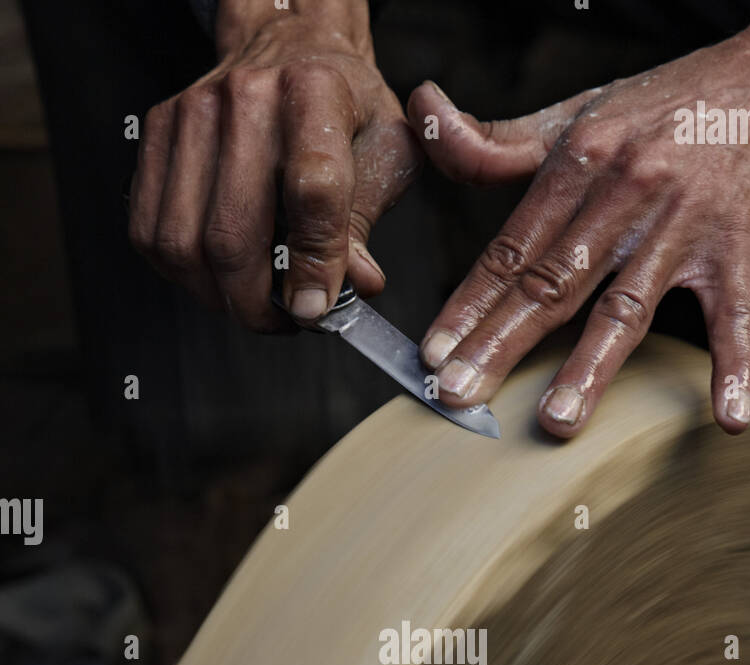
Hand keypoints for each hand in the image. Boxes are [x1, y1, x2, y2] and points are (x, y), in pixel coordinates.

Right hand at [129, 0, 418, 329]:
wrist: (292, 45)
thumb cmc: (344, 105)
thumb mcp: (386, 154)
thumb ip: (369, 222)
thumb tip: (354, 284)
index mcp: (316, 94)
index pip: (312, 192)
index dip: (314, 265)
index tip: (314, 309)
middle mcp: (247, 98)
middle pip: (231, 234)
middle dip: (256, 303)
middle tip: (282, 321)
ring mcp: (192, 112)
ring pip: (183, 243)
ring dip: (216, 295)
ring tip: (251, 301)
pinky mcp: (158, 131)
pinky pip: (150, 230)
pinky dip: (180, 272)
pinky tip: (214, 275)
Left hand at [408, 0, 749, 435]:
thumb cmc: (669, 106)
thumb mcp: (579, 113)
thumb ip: (499, 140)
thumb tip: (426, 115)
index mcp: (581, 162)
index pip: (512, 246)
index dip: (469, 302)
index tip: (434, 353)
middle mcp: (627, 194)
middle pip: (554, 282)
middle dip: (501, 342)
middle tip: (461, 392)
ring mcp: (684, 227)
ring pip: (628, 305)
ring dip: (592, 366)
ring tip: (559, 419)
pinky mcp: (737, 249)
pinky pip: (737, 315)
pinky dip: (736, 365)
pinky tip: (728, 416)